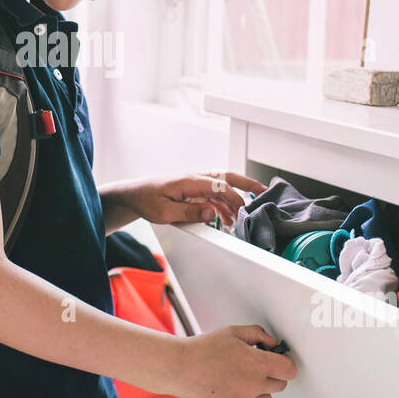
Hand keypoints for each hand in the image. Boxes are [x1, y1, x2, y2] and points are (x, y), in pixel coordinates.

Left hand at [122, 171, 266, 230]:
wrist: (134, 194)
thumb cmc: (146, 199)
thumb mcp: (164, 211)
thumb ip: (189, 212)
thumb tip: (211, 212)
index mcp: (190, 181)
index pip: (220, 186)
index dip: (234, 198)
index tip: (243, 212)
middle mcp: (196, 178)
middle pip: (227, 177)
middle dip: (247, 183)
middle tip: (264, 190)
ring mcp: (195, 183)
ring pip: (222, 187)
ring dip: (235, 199)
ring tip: (244, 216)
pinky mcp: (194, 190)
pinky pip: (214, 195)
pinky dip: (223, 205)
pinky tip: (227, 219)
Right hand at [172, 323, 296, 397]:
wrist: (180, 367)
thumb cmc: (204, 349)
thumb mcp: (233, 332)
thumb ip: (258, 334)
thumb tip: (271, 343)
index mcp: (258, 364)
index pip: (289, 371)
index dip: (284, 364)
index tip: (278, 362)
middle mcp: (254, 386)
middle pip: (279, 386)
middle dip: (270, 376)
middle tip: (252, 368)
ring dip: (258, 391)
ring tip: (238, 379)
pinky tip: (230, 391)